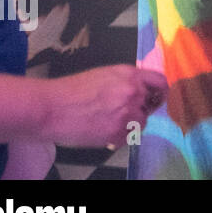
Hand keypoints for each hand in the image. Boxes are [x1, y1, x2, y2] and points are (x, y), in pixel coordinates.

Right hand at [40, 65, 167, 148]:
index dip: (160, 92)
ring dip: (130, 124)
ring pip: (141, 122)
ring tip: (108, 122)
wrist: (51, 107)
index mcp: (130, 74)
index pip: (160, 82)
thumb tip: (139, 90)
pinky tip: (103, 132)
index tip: (157, 98)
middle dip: (140, 109)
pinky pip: (129, 137)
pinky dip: (119, 137)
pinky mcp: (118, 132)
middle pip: (151, 104)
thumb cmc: (72, 90)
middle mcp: (133, 92)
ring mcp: (127, 113)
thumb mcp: (104, 75)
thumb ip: (125, 81)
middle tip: (122, 113)